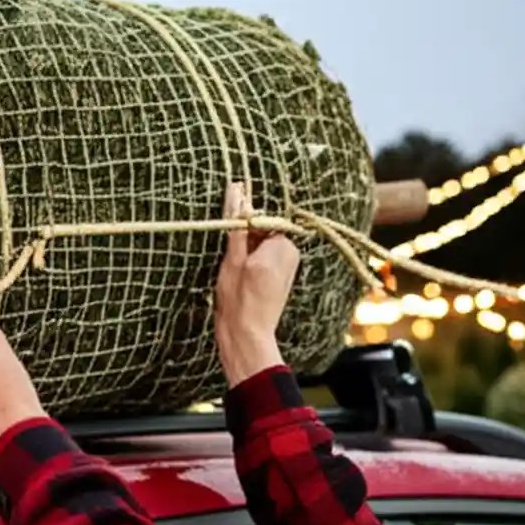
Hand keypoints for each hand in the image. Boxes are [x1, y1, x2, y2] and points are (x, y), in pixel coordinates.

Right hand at [214, 182, 299, 386]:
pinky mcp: (285, 276)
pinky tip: (244, 283)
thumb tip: (236, 189)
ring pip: (262, 245)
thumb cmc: (238, 299)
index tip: (232, 252)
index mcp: (282, 245)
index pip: (258, 219)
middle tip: (233, 267)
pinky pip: (266, 259)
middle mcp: (291, 253)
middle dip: (245, 243)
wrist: (247, 336)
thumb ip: (236, 222)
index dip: (241, 232)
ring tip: (238, 277)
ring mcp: (290, 265)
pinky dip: (253, 265)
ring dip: (247, 255)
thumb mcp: (232, 258)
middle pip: (262, 231)